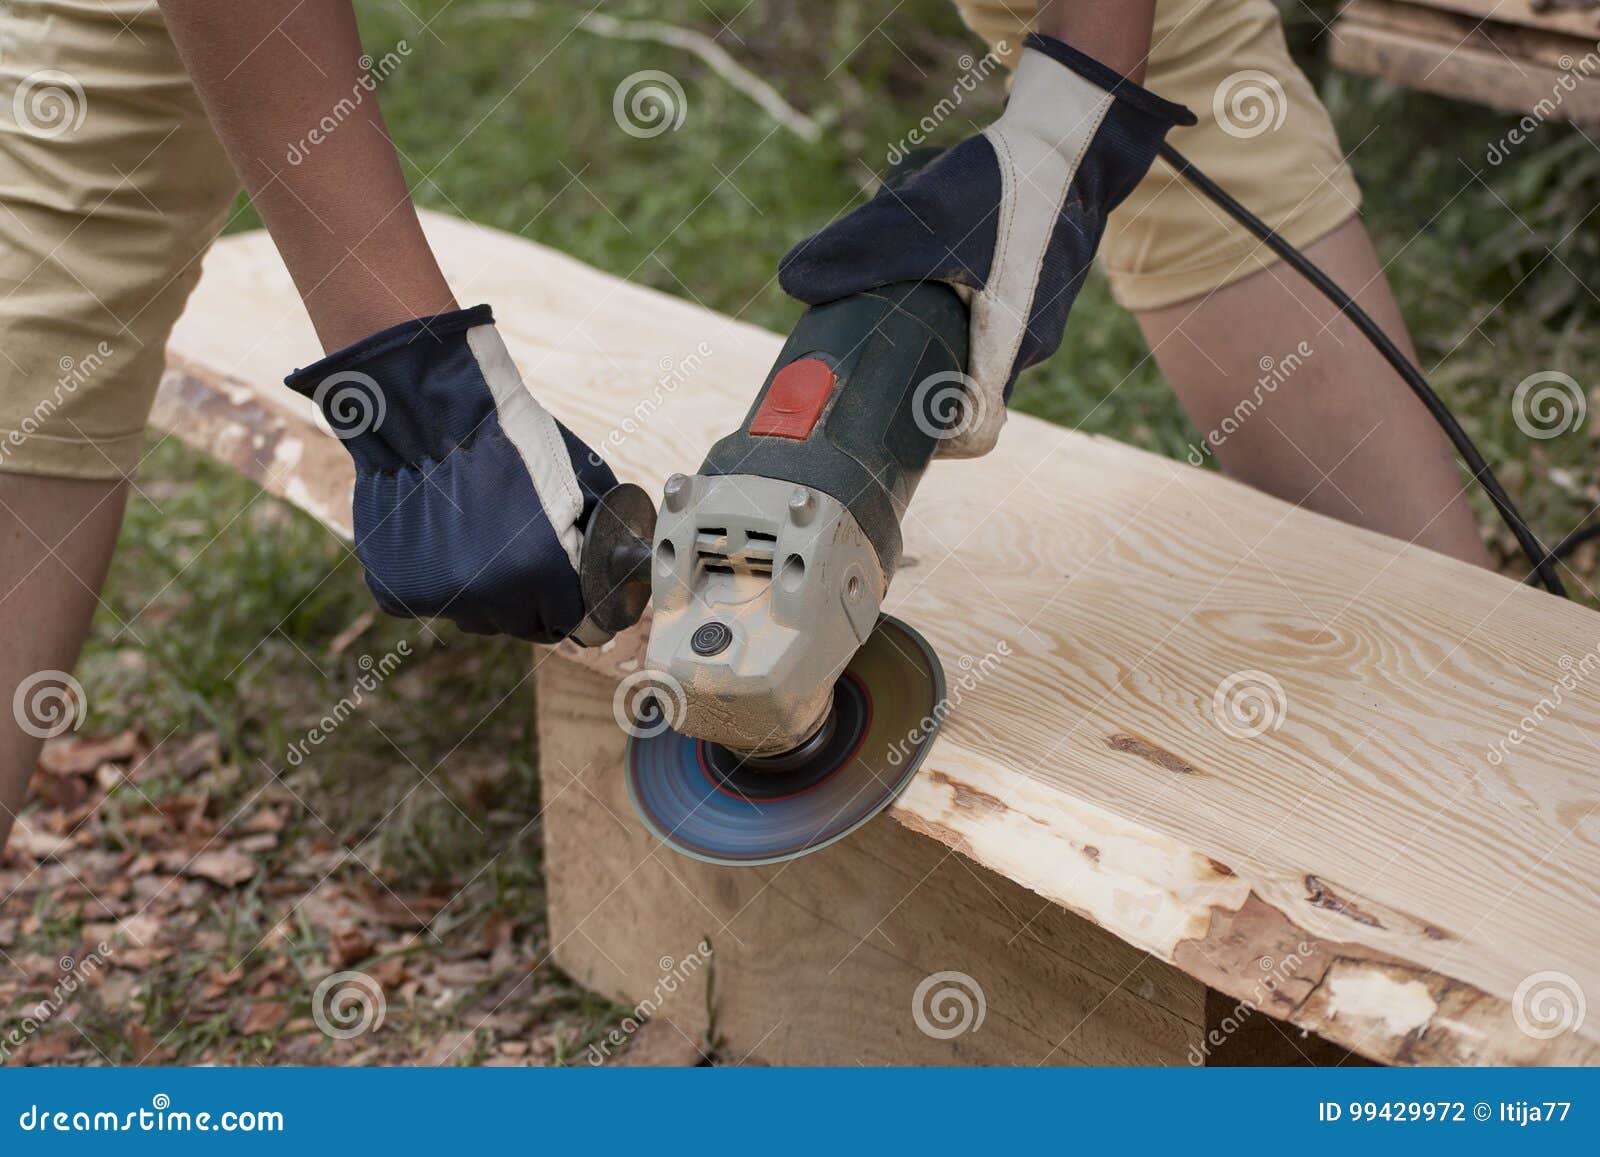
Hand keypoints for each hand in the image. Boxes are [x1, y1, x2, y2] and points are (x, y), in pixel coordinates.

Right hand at [285, 305, 616, 643]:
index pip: (572, 618)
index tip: (572, 592)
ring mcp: (438, 595)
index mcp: (540, 572)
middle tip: (525, 558)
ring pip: (476, 614)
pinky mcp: (398, 588)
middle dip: (532, 598)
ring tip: (482, 537)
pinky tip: (444, 535)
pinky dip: (440, 578)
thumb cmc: (510, 440)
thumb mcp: (580, 484)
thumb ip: (596, 539)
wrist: (429, 412)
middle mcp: (488, 595)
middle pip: (523, 623)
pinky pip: (432, 598)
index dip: (576, 602)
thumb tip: (615, 574)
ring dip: (485, 591)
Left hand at [779, 34, 1193, 457]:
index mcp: (1008, 341)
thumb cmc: (1003, 180)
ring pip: (976, 356)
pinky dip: (956, 317)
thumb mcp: (918, 212)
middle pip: (967, 394)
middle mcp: (1030, 343)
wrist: (1069, 136)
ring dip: (935, 346)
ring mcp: (1037, 321)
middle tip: (865, 361)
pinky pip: (990, 327)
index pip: (977, 433)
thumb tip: (789, 281)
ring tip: (892, 311)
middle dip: (916, 386)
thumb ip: (854, 249)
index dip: (932, 446)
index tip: (885, 428)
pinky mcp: (1034, 295)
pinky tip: (926, 279)